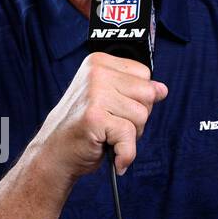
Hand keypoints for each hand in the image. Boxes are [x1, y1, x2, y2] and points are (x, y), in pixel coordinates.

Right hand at [37, 52, 166, 179]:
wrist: (55, 154)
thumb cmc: (82, 128)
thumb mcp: (109, 101)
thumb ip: (134, 91)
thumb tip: (162, 89)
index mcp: (99, 62)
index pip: (144, 75)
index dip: (136, 98)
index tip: (114, 109)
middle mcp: (96, 73)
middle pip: (148, 94)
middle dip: (137, 117)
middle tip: (111, 125)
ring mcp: (94, 93)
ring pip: (142, 115)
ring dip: (130, 135)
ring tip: (107, 136)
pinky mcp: (95, 116)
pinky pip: (130, 135)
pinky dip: (126, 153)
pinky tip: (114, 156)